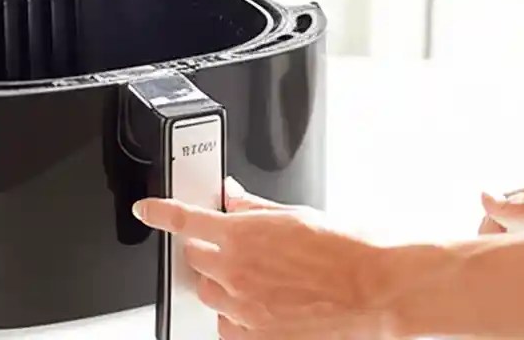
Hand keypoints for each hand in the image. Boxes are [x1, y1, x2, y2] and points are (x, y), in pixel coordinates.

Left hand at [132, 178, 395, 339]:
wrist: (377, 290)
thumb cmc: (348, 250)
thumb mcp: (296, 215)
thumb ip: (254, 208)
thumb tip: (232, 197)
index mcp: (242, 234)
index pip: (184, 219)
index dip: (159, 213)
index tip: (146, 211)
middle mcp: (236, 271)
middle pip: (196, 259)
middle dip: (208, 251)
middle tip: (237, 251)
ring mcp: (243, 308)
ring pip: (210, 295)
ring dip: (222, 284)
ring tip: (259, 281)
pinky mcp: (256, 337)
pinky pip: (227, 328)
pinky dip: (235, 318)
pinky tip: (262, 309)